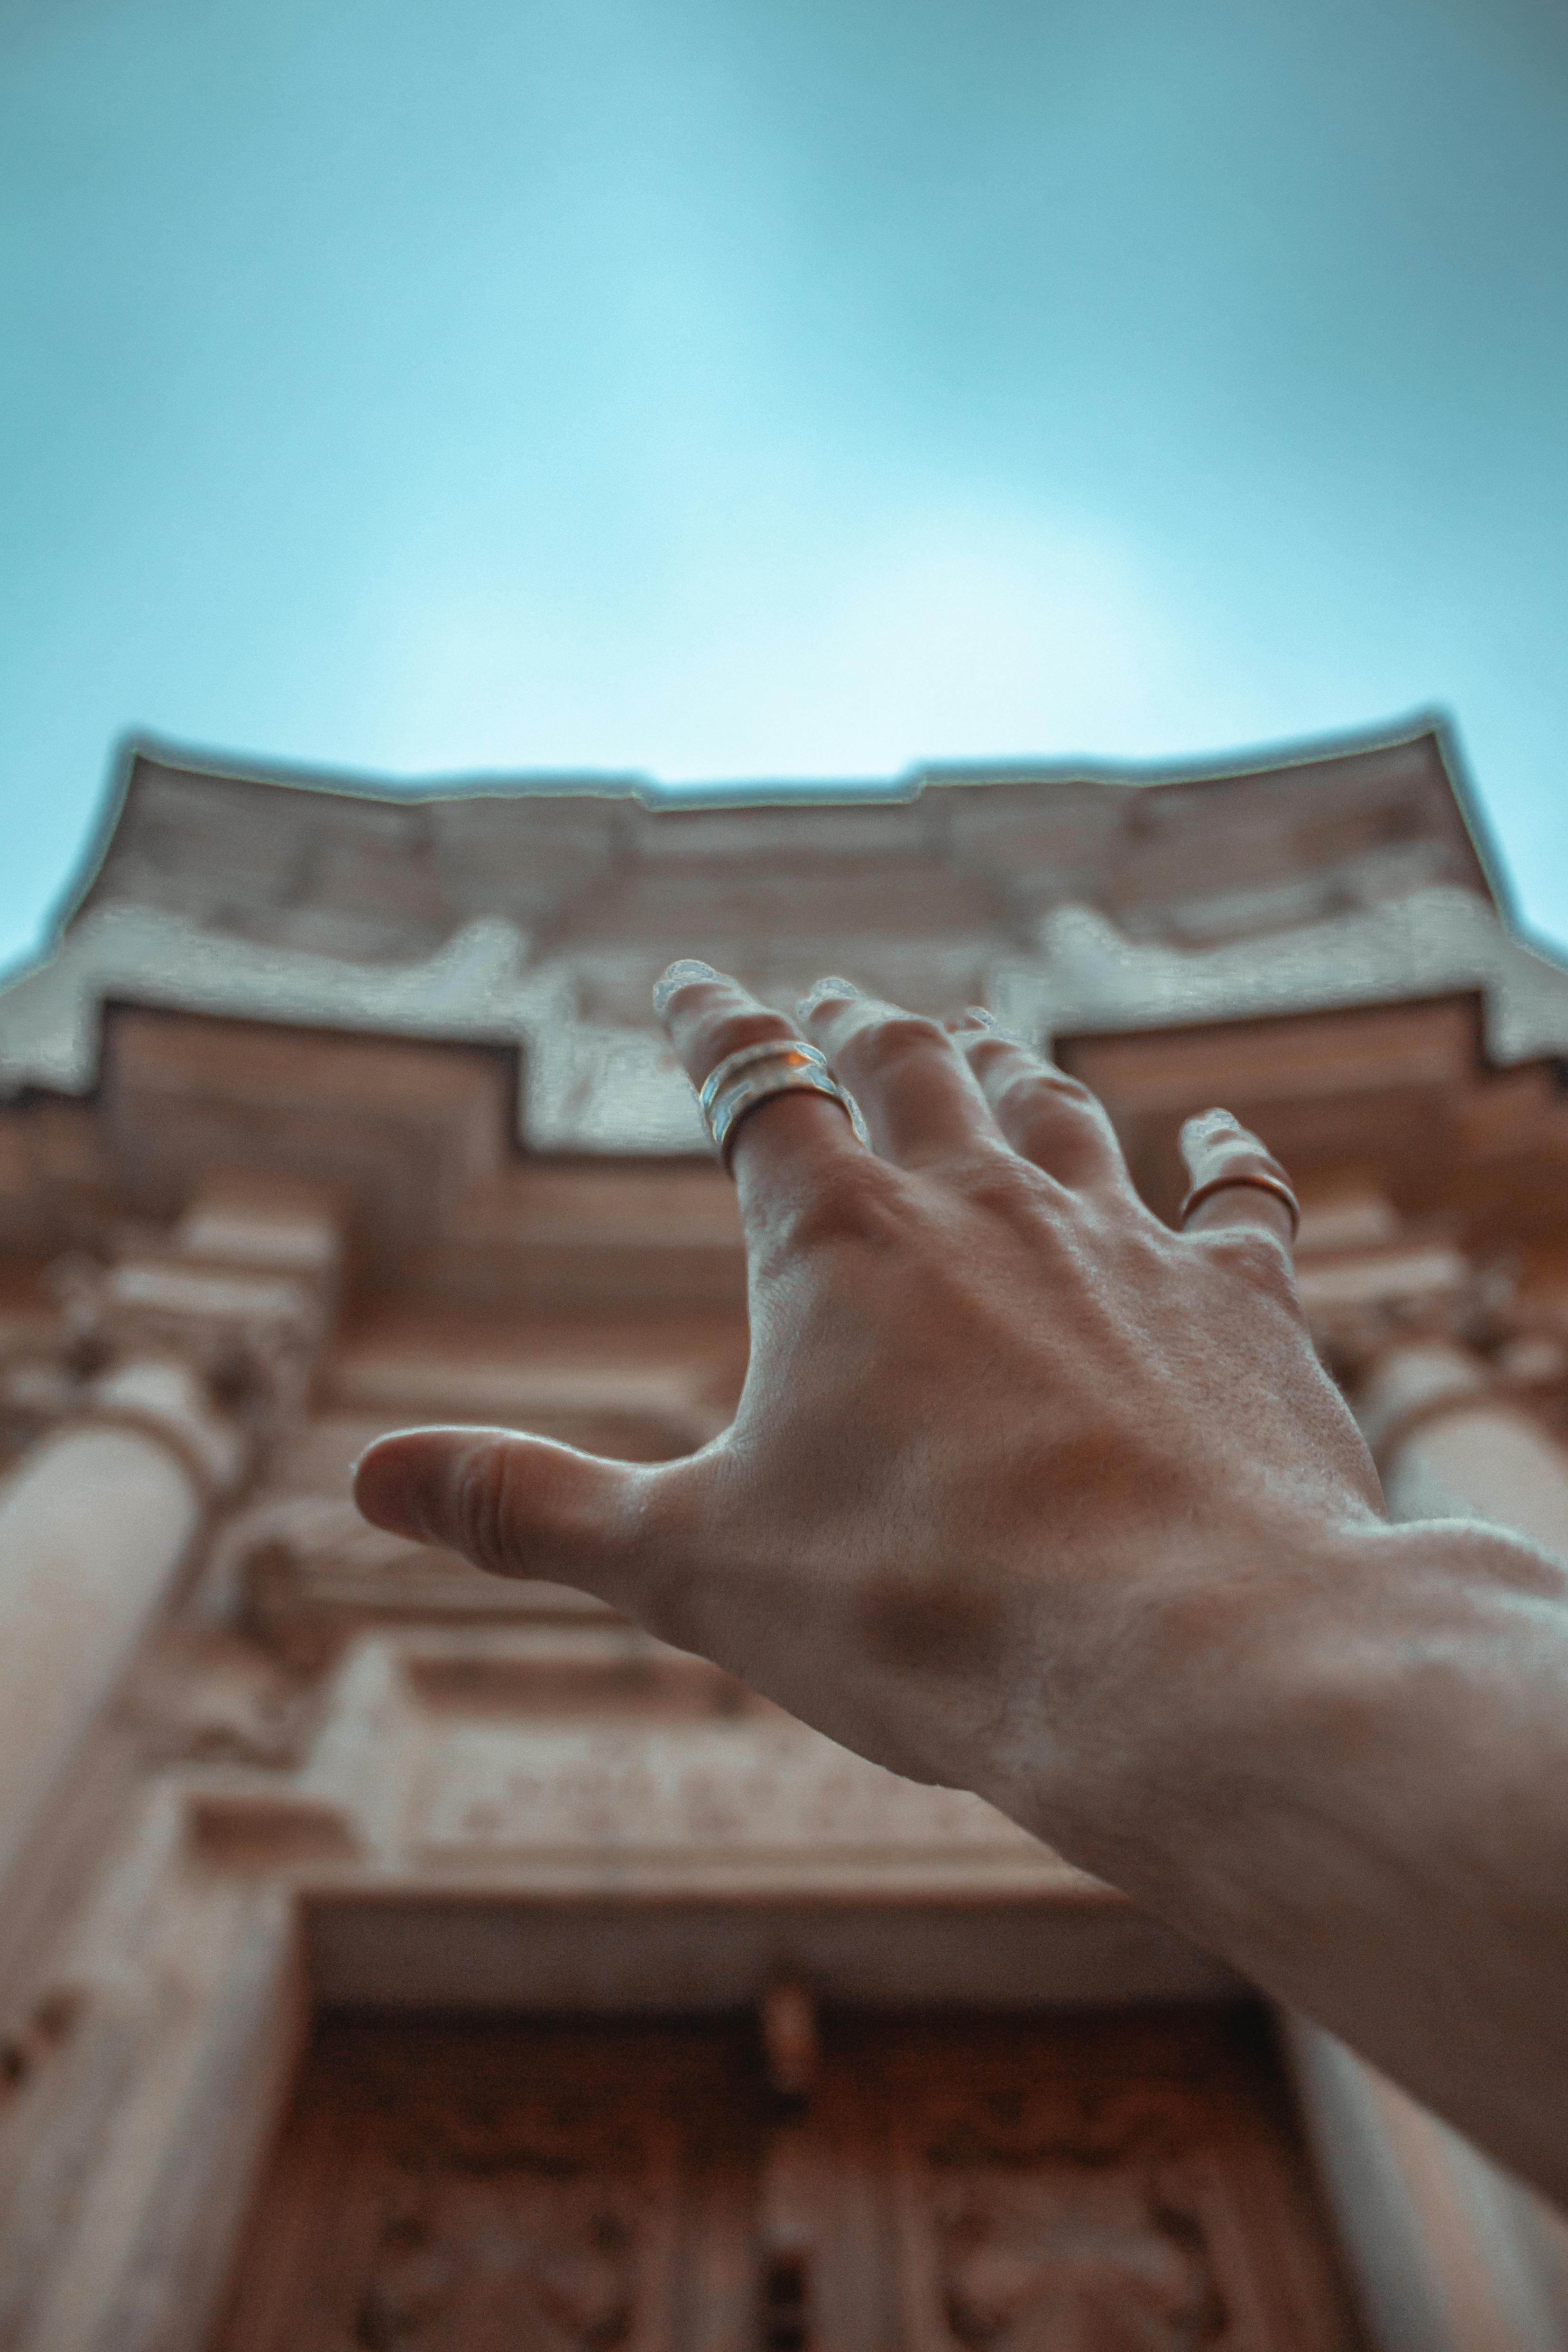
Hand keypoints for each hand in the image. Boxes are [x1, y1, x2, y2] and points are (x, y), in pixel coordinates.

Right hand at [354, 964, 1382, 1873]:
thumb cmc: (923, 1614)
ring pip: (1058, 1108)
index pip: (754, 1084)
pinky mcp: (1246, 1308)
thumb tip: (367, 1477)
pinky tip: (1226, 1133)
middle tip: (836, 999)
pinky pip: (1245, 1200)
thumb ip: (527, 1507)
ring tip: (983, 1039)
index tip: (692, 982)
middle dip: (861, 1025)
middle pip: (912, 1063)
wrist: (1188, 1657)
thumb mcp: (688, 1567)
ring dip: (1010, 1065)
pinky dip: (1232, 1156)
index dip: (715, 1026)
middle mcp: (986, 1204)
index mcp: (838, 1239)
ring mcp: (1127, 1243)